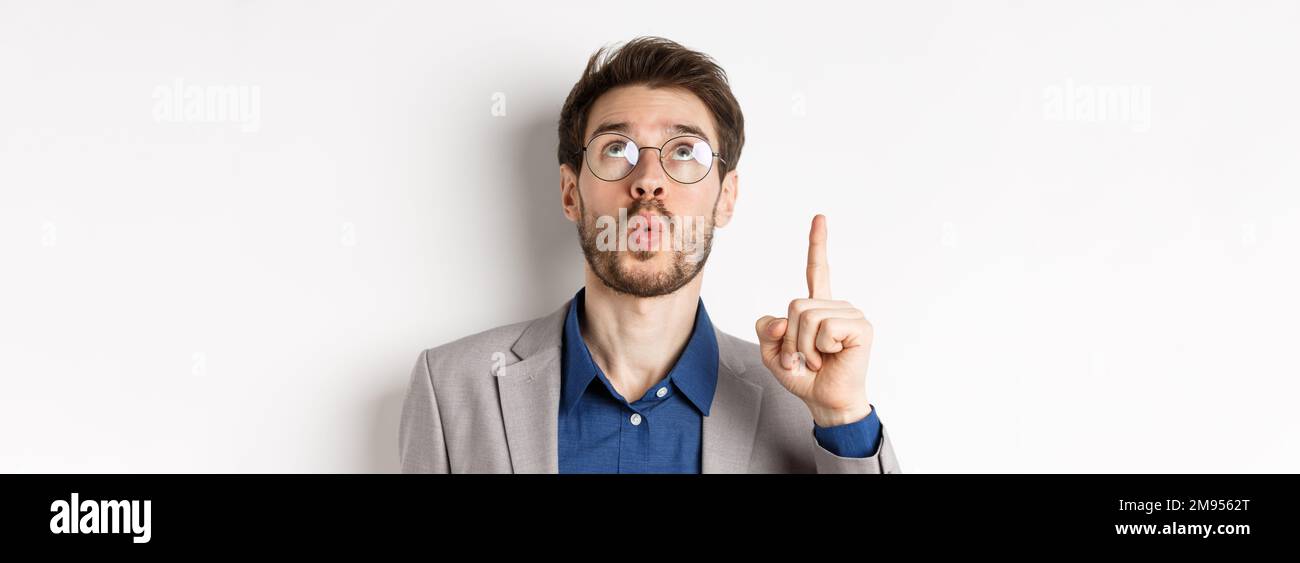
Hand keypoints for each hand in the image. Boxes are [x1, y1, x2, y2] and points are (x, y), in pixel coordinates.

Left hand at [755, 214, 873, 426]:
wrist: (825, 402)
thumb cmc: (804, 376)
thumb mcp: (772, 352)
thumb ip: (766, 329)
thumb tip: (782, 319)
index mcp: (818, 307)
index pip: (816, 270)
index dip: (817, 244)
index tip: (819, 217)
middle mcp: (836, 306)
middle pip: (795, 304)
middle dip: (789, 338)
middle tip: (802, 359)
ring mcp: (850, 314)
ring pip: (806, 316)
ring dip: (803, 347)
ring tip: (817, 361)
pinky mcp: (860, 327)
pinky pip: (824, 328)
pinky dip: (820, 348)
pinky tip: (833, 358)